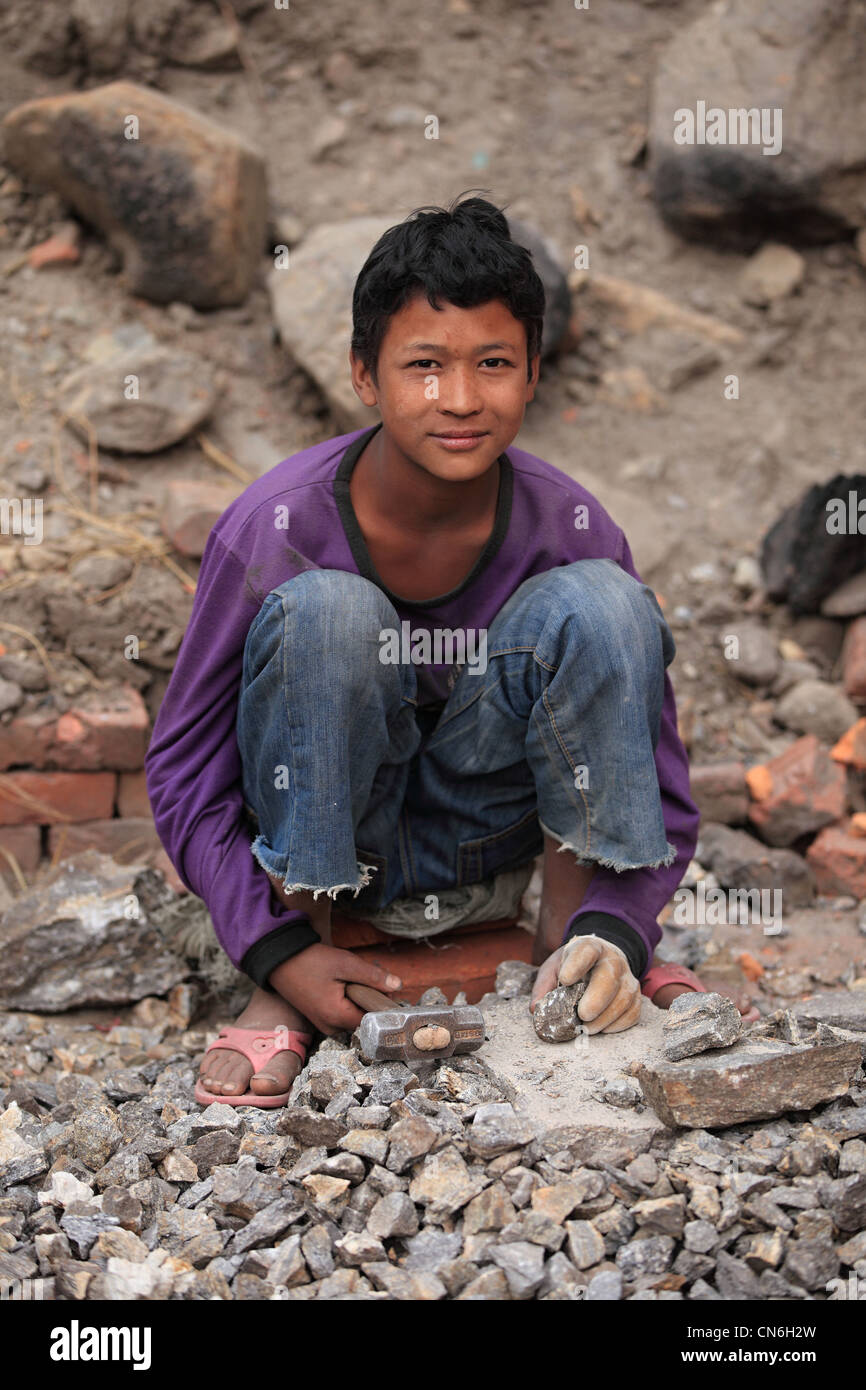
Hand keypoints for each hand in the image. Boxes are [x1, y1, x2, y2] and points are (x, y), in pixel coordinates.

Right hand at [268, 944, 401, 1035]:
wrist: (279, 959)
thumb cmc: (311, 961)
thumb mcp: (346, 964)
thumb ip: (373, 976)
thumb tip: (398, 986)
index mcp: (337, 1017)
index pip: (372, 1019)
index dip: (380, 1003)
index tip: (382, 986)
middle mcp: (329, 1026)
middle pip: (362, 1017)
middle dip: (367, 998)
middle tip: (361, 977)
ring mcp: (322, 1024)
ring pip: (351, 1014)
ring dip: (356, 998)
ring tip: (347, 978)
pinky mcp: (318, 1017)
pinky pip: (340, 1012)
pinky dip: (345, 999)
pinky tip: (339, 983)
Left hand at [529, 934, 641, 1034]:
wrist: (602, 960)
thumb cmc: (574, 966)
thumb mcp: (555, 967)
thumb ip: (544, 986)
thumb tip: (535, 1009)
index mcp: (590, 948)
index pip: (586, 951)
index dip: (576, 965)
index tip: (565, 980)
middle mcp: (612, 960)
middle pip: (610, 976)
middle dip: (597, 998)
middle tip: (582, 1015)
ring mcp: (627, 978)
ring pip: (623, 998)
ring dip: (605, 1017)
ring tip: (587, 1028)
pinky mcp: (635, 996)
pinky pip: (633, 1012)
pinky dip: (618, 1024)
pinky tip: (603, 1029)